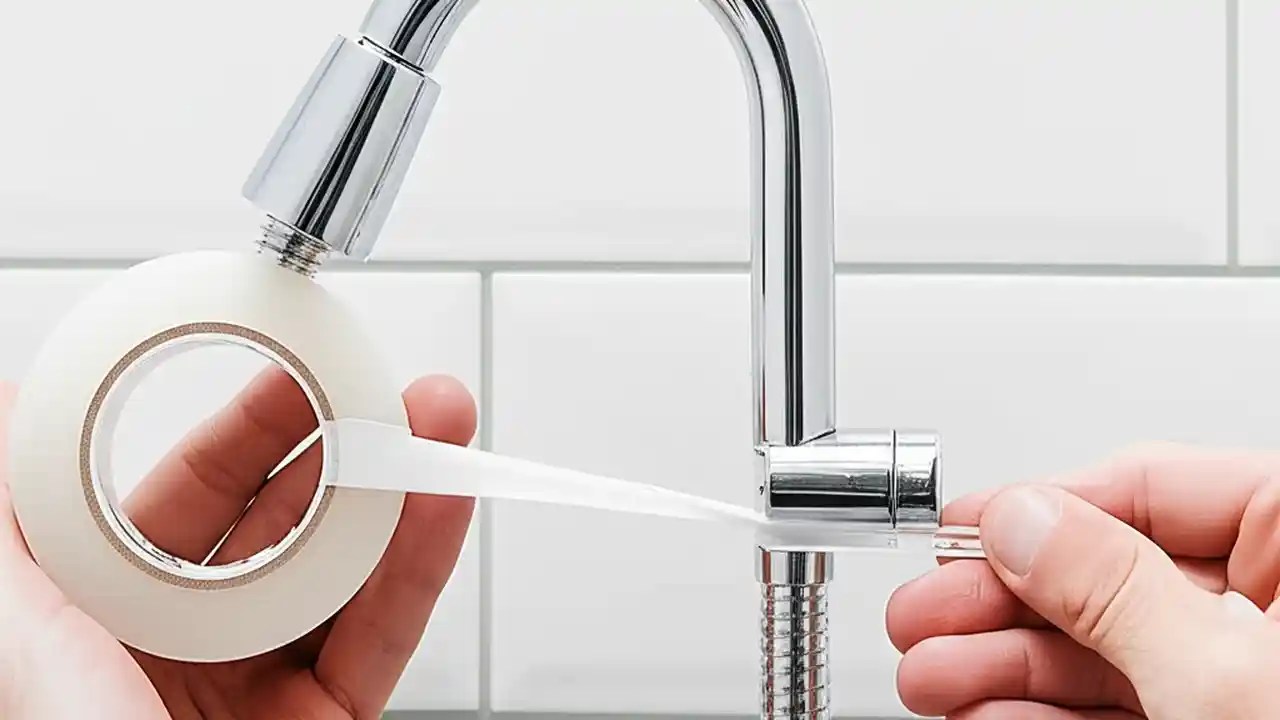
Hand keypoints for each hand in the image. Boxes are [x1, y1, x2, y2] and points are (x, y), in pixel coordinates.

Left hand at [0, 369, 477, 718]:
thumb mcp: (22, 657)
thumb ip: (13, 542)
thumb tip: (8, 409)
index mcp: (100, 623)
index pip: (182, 497)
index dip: (243, 426)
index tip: (289, 368)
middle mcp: (186, 647)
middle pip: (279, 521)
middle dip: (340, 443)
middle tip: (380, 387)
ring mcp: (262, 687)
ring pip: (345, 570)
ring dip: (400, 489)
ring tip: (434, 425)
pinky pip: (382, 636)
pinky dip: (421, 564)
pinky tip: (440, 501)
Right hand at [887, 444, 1279, 719]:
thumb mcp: (1219, 675)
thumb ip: (1112, 586)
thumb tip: (1024, 518)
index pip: (1153, 488)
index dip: (1043, 506)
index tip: (963, 529)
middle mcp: (1277, 609)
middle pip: (1109, 573)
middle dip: (1002, 600)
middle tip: (927, 611)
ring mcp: (1241, 677)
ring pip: (1102, 650)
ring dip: (1004, 665)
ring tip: (933, 675)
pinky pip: (1116, 711)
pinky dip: (1041, 716)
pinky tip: (984, 714)